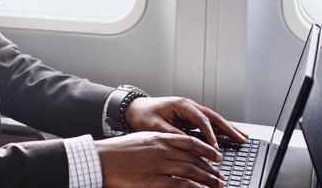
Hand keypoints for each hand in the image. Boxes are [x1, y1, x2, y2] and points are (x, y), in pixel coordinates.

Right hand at [95, 131, 224, 186]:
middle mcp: (162, 150)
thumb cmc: (117, 151)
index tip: (217, 155)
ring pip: (191, 172)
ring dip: (208, 179)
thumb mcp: (141, 140)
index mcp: (158, 137)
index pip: (190, 142)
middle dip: (210, 168)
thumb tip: (172, 148)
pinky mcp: (154, 181)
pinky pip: (180, 185)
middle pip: (194, 158)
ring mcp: (159, 166)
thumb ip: (158, 143)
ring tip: (217, 185)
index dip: (206, 149)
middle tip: (221, 175)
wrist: (101, 159)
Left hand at [124, 97, 248, 149]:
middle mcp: (189, 106)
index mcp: (182, 105)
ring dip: (227, 128)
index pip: (201, 120)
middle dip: (229, 128)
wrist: (134, 108)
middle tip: (242, 139)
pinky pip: (207, 124)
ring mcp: (190, 111)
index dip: (210, 135)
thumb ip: (172, 133)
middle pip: (213, 117)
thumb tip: (186, 143)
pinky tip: (227, 136)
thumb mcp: (154, 125)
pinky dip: (218, 130)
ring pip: (213, 120)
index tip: (215, 148)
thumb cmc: (143, 114)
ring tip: (242, 137)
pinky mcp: (188, 118)